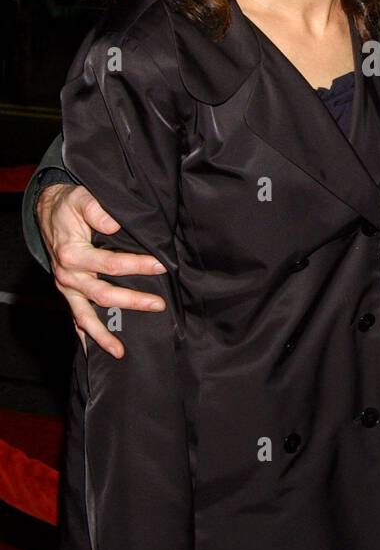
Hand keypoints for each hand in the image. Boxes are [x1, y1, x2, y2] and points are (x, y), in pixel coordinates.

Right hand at [38, 183, 166, 358]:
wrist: (49, 212)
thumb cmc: (69, 206)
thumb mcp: (81, 198)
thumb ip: (95, 209)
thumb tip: (113, 224)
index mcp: (72, 254)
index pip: (110, 264)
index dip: (137, 266)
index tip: (161, 266)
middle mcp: (68, 275)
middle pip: (103, 295)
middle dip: (131, 302)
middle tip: (158, 305)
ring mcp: (67, 288)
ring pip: (85, 316)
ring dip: (103, 335)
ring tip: (120, 351)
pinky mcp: (68, 293)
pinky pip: (75, 318)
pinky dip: (85, 335)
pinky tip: (95, 352)